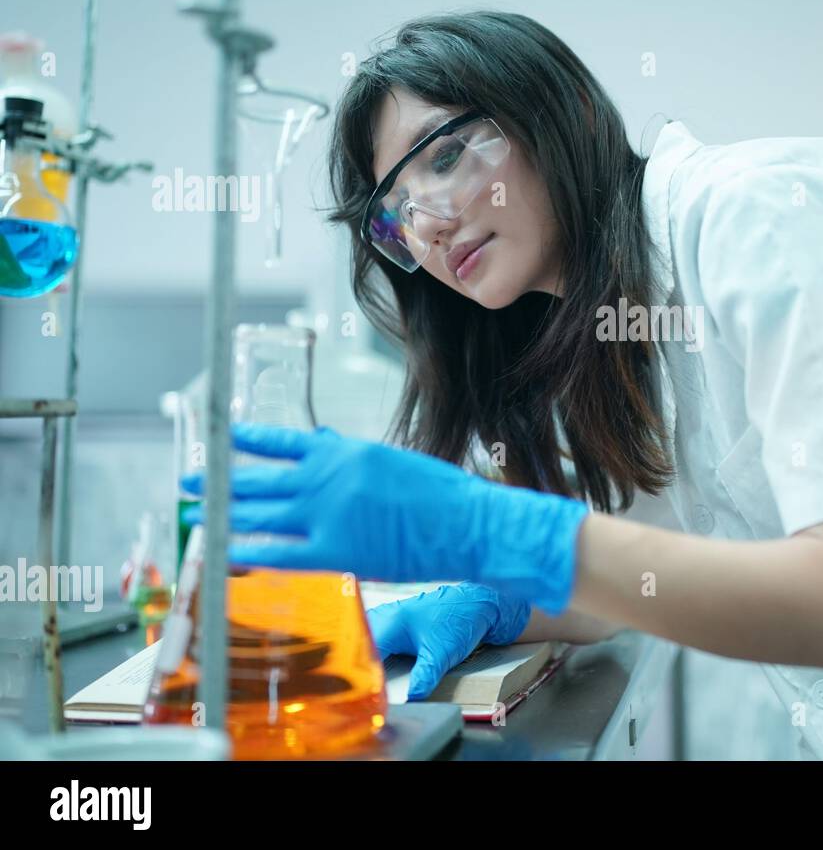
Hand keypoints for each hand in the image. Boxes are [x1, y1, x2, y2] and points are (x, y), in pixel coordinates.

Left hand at [180, 423, 588, 613]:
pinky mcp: (336, 550)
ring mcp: (328, 514)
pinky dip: (250, 551)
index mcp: (342, 450)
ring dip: (225, 515)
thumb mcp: (389, 459)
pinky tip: (226, 551)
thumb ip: (348, 455)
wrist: (467, 522)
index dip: (242, 441)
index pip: (279, 440)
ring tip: (197, 516)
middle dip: (216, 481)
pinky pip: (280, 552)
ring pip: (261, 514)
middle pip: (258, 478)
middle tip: (186, 481)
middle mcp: (327, 477)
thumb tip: (317, 442)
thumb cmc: (439, 492)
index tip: (216, 439)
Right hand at [367, 583, 530, 700]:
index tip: (363, 693)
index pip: (364, 651)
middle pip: (358, 643)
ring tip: (364, 681)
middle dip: (357, 666)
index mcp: (391, 621)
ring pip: (364, 639)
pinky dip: (372, 652)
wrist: (478, 605)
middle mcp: (385, 616)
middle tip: (359, 690)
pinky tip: (374, 667)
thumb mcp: (441, 655)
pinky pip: (373, 637)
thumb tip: (411, 699)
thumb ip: (424, 677)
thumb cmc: (458, 623)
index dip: (361, 673)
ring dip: (363, 658)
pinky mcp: (393, 622)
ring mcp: (388, 616)